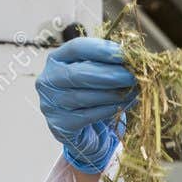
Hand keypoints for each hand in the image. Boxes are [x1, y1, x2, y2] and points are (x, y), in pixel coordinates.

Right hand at [35, 36, 138, 173]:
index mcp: (56, 60)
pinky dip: (106, 110)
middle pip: (78, 73)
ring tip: (131, 92)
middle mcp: (48, 80)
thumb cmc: (91, 98)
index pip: (76, 48)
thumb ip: (108, 66)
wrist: (84, 133)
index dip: (101, 50)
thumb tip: (133, 60)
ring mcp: (50, 103)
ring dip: (111, 94)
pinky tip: (120, 106)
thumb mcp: (97, 77)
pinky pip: (86, 116)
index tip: (124, 54)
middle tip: (132, 76)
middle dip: (109, 74)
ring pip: (83, 96)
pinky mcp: (60, 125)